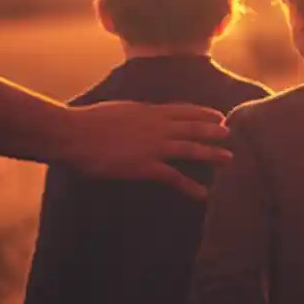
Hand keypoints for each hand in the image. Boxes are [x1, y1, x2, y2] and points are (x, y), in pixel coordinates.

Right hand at [59, 101, 231, 198]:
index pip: (181, 109)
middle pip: (192, 126)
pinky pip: (174, 176)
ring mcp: (152, 145)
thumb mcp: (116, 110)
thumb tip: (137, 116)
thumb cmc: (87, 122)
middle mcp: (155, 125)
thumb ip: (132, 114)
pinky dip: (191, 186)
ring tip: (228, 158)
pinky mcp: (145, 165)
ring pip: (190, 147)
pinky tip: (204, 194)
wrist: (74, 134)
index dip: (201, 112)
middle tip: (230, 133)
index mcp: (147, 110)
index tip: (217, 114)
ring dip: (211, 153)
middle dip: (213, 130)